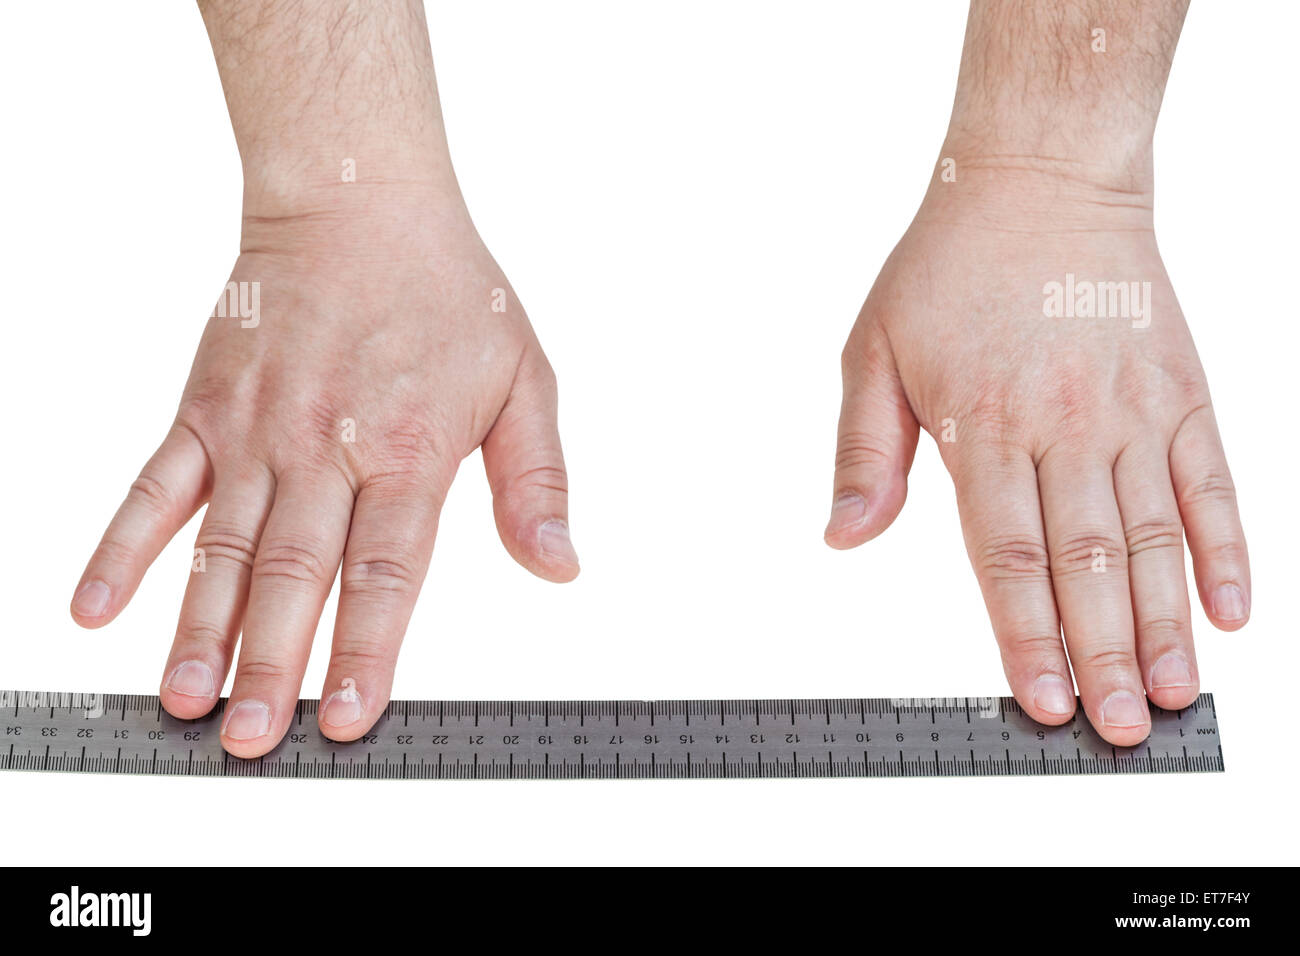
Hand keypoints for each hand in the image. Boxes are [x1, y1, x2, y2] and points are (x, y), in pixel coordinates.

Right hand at [70, 193, 576, 756]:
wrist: (357, 198)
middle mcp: (325, 448)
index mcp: (408, 450)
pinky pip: (154, 487)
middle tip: (253, 739)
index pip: (386, 571)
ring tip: (186, 700)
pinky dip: (121, 548)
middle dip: (272, 663)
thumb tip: (560, 566)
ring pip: (221, 547)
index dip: (367, 650)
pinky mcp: (203, 409)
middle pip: (294, 573)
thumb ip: (537, 481)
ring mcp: (255, 430)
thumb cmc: (449, 294)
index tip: (352, 718)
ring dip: (198, 629)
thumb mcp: (525, 379)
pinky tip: (94, 608)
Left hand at [825, 167, 1248, 744]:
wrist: (1041, 179)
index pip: (1004, 556)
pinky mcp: (1182, 391)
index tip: (1041, 700)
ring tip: (1176, 696)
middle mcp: (1064, 428)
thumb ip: (864, 452)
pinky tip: (1232, 609)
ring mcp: (1131, 411)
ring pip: (1154, 535)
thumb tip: (844, 537)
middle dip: (1103, 653)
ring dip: (1167, 623)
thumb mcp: (872, 352)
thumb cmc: (946, 270)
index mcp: (983, 428)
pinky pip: (1211, 481)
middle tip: (1118, 728)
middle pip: (1087, 561)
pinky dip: (1226, 546)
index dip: (1024, 635)